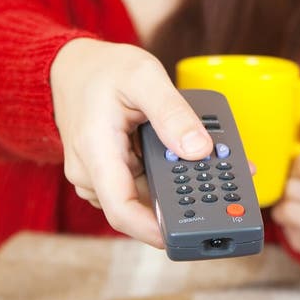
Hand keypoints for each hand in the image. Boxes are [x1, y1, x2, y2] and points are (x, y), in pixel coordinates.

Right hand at [50, 38, 213, 248]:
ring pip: (146, 194)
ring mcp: (100, 176)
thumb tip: (199, 149)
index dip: (155, 230)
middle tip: (227, 183)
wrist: (72, 67)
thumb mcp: (142, 77)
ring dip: (179, 184)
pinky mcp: (110, 173)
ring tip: (216, 163)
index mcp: (95, 153)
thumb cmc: (103, 69)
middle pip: (142, 203)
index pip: (122, 210)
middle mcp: (92, 173)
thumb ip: (171, 112)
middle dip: (185, 198)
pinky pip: (143, 181)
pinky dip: (168, 172)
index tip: (190, 232)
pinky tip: (190, 156)